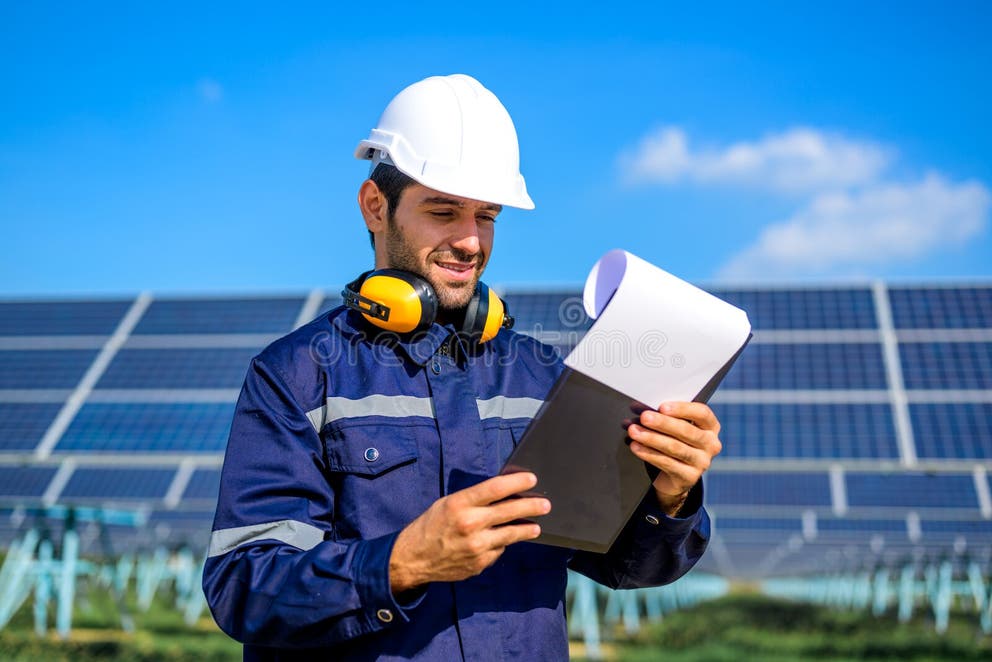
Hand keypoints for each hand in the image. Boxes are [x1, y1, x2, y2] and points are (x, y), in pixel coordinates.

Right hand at [389, 472, 550, 593]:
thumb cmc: (431, 525)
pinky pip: (498, 550)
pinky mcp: (479, 563)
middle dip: (532, 506)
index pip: (495, 488)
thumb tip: (503, 494)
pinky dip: (501, 545)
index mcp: (460, 504)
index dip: (517, 482)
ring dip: (526, 529)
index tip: (532, 479)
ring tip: (536, 527)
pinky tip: (501, 541)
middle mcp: (470, 524)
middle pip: (509, 511)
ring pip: (510, 535)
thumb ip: (474, 500)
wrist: (414, 558)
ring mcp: (476, 546)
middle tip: (545, 504)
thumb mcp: (448, 503)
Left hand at [626, 402, 721, 515]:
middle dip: (662, 423)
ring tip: (634, 431)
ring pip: (675, 447)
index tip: (662, 407)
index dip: (682, 409)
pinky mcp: (690, 477)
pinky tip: (636, 447)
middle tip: (644, 417)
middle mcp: (711, 445)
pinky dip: (648, 453)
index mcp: (711, 427)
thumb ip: (668, 418)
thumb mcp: (676, 429)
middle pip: (686, 430)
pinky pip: (667, 463)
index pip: (702, 413)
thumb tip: (645, 410)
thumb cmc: (674, 443)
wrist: (674, 477)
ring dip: (651, 438)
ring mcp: (702, 462)